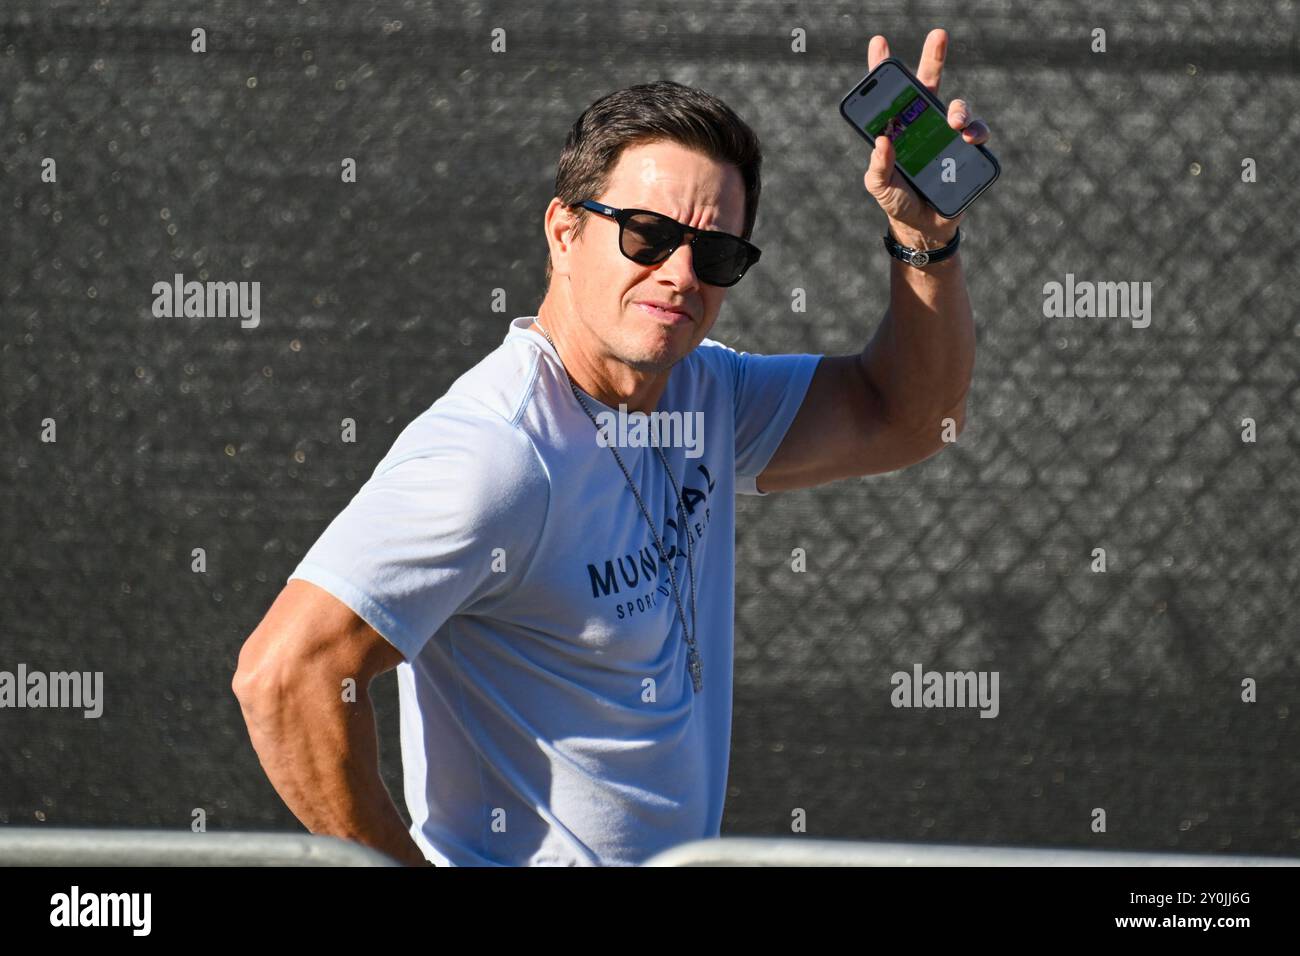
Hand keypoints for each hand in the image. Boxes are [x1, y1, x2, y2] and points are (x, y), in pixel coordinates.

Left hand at [862, 28, 992, 248]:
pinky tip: (969, 139)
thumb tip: (883, 141)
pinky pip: (978, 133)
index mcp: (898, 129)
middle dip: (934, 57)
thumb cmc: (898, 202)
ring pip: (957, 107)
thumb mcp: (880, 187)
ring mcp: (947, 136)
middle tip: (938, 34)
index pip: (891, 95)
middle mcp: (923, 125)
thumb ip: (877, 168)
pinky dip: (976, 131)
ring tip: (953, 122)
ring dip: (958, 108)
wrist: (925, 228)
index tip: (879, 44)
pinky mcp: (968, 150)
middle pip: (930, 84)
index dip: (884, 68)